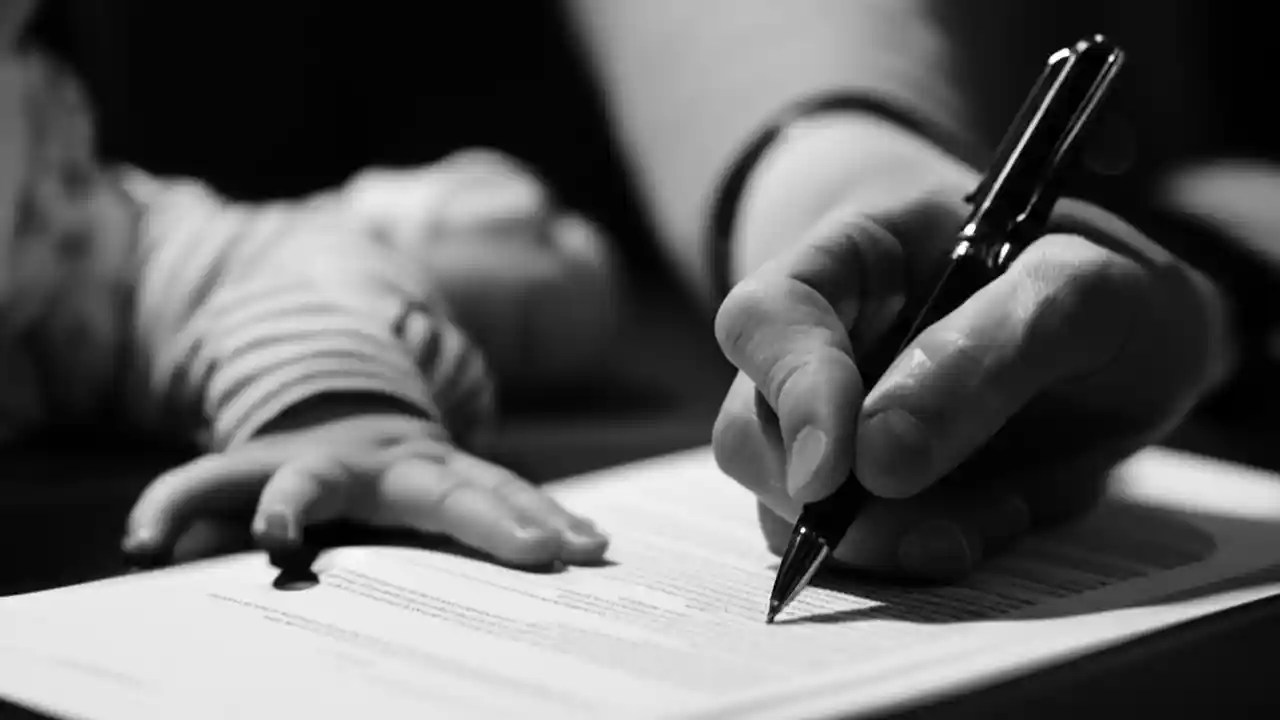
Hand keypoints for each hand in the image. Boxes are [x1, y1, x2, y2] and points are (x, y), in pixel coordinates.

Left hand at [121, 408, 609, 567]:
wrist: (350, 411)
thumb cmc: (288, 467)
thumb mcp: (230, 479)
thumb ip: (187, 504)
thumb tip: (139, 545)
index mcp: (320, 464)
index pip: (300, 482)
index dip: (284, 505)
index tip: (274, 537)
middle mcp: (390, 459)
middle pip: (440, 487)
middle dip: (488, 517)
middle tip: (533, 553)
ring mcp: (439, 463)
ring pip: (494, 488)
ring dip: (538, 520)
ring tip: (583, 551)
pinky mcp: (471, 474)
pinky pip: (518, 495)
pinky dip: (553, 517)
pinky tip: (593, 542)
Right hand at [712, 116, 1231, 581]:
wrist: (1126, 334)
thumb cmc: (1098, 281)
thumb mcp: (1086, 285)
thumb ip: (992, 347)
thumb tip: (874, 458)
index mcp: (851, 259)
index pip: (765, 318)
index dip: (788, 390)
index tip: (837, 470)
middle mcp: (821, 349)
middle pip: (751, 433)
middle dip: (831, 502)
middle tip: (940, 528)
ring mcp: (839, 429)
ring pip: (792, 510)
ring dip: (883, 541)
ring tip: (999, 518)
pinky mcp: (871, 497)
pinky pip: (856, 549)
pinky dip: (918, 556)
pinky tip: (996, 522)